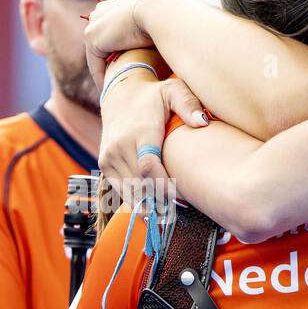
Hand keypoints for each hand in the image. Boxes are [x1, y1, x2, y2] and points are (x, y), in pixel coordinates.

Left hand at [83, 0, 178, 86]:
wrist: (163, 11)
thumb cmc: (174, 15)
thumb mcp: (167, 20)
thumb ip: (163, 27)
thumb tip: (178, 37)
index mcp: (121, 4)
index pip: (115, 31)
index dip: (121, 50)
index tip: (130, 68)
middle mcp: (105, 10)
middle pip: (104, 43)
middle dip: (111, 63)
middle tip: (122, 84)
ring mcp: (96, 23)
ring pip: (99, 56)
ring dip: (107, 73)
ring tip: (117, 92)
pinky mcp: (92, 37)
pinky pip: (95, 65)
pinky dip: (103, 80)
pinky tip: (112, 94)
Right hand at [98, 57, 208, 206]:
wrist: (120, 95)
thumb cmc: (154, 96)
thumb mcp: (173, 91)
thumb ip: (189, 104)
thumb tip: (203, 122)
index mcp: (139, 132)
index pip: (148, 167)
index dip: (165, 187)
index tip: (183, 199)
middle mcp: (119, 146)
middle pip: (141, 184)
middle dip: (161, 201)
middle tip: (181, 212)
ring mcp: (109, 157)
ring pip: (130, 191)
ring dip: (149, 206)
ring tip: (168, 217)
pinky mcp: (104, 165)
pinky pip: (122, 190)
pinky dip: (137, 202)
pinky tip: (153, 210)